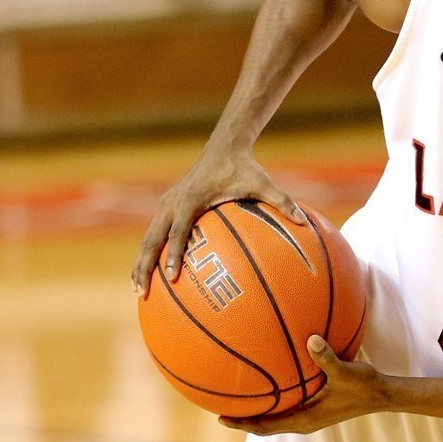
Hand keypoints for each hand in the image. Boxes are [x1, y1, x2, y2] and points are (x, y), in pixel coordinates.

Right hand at [130, 149, 306, 295]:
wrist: (223, 148)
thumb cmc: (244, 169)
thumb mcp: (263, 183)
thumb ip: (282, 202)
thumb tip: (304, 221)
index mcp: (191, 200)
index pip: (180, 232)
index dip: (174, 254)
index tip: (172, 276)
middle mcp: (173, 203)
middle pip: (152, 239)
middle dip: (144, 266)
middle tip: (142, 292)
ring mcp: (167, 204)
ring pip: (148, 238)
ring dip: (141, 263)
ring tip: (138, 289)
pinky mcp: (168, 206)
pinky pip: (155, 233)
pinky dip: (150, 252)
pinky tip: (152, 273)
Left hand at [220, 336, 386, 434]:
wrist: (383, 394)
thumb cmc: (364, 386)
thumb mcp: (346, 371)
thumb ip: (326, 358)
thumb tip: (311, 339)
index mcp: (305, 420)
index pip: (265, 427)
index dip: (242, 424)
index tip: (220, 418)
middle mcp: (304, 421)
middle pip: (265, 425)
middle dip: (243, 418)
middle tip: (219, 406)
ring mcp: (310, 415)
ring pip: (276, 416)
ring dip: (258, 410)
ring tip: (238, 396)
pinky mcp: (316, 407)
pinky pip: (287, 406)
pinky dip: (274, 399)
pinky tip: (270, 380)